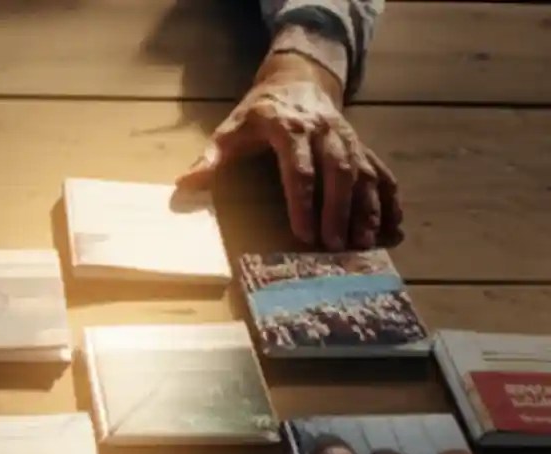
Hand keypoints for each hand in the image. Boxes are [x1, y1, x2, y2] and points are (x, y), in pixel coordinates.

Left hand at [177, 53, 402, 249]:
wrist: (297, 82)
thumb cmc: (258, 114)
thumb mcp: (230, 129)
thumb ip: (211, 157)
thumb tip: (185, 184)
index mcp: (289, 127)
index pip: (299, 167)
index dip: (303, 201)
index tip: (302, 233)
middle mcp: (325, 131)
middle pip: (339, 171)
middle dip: (339, 210)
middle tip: (336, 245)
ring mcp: (349, 139)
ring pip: (365, 173)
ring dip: (369, 208)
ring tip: (366, 242)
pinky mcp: (363, 148)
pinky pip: (382, 173)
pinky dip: (391, 200)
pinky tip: (394, 227)